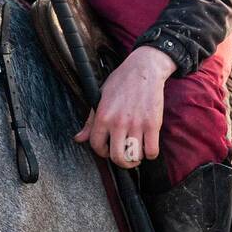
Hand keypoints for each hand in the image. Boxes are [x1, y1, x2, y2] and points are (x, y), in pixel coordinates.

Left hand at [74, 45, 175, 168]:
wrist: (144, 69)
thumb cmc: (121, 81)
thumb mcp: (100, 97)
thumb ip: (90, 120)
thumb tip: (78, 138)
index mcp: (103, 116)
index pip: (97, 146)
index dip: (102, 153)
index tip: (108, 151)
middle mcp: (118, 122)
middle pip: (117, 157)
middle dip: (121, 162)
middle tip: (125, 158)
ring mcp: (136, 124)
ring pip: (135, 156)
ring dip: (136, 158)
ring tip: (137, 152)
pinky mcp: (153, 124)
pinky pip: (152, 151)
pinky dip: (150, 154)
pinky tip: (148, 146)